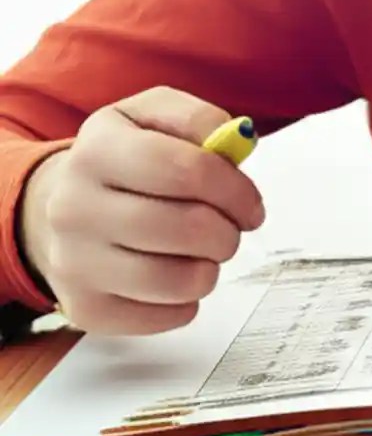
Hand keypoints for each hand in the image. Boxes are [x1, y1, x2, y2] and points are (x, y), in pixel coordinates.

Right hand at [20, 87, 264, 333]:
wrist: (56, 207)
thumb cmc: (125, 163)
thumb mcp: (151, 118)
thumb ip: (199, 121)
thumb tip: (239, 141)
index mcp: (97, 150)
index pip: (188, 170)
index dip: (236, 190)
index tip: (250, 204)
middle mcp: (75, 208)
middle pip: (189, 229)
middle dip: (228, 232)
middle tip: (228, 229)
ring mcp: (75, 263)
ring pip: (181, 280)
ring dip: (210, 268)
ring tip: (201, 252)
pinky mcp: (88, 308)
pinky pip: (170, 316)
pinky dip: (189, 300)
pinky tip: (174, 273)